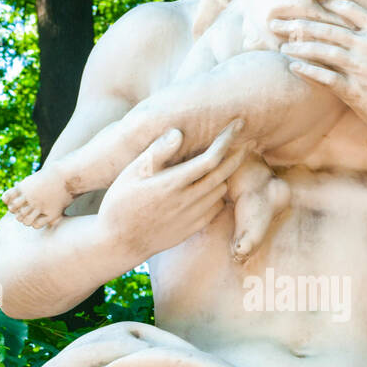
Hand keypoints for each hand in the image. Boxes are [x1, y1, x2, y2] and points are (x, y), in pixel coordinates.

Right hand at [97, 119, 249, 266]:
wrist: (119, 242)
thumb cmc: (120, 202)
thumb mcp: (131, 173)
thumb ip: (157, 152)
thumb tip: (178, 132)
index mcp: (171, 184)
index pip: (209, 159)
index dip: (226, 140)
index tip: (237, 124)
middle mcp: (186, 201)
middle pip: (223, 175)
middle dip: (237, 155)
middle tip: (247, 140)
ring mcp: (191, 217)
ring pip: (220, 190)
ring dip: (227, 174)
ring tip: (229, 159)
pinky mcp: (192, 228)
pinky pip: (215, 207)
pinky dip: (218, 193)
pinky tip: (213, 184)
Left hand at [268, 0, 366, 139]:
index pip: (350, 9)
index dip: (330, 3)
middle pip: (327, 27)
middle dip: (301, 21)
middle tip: (281, 18)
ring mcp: (358, 67)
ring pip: (321, 50)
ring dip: (299, 44)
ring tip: (281, 41)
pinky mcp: (352, 89)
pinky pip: (323, 76)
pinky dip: (307, 70)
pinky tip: (292, 65)